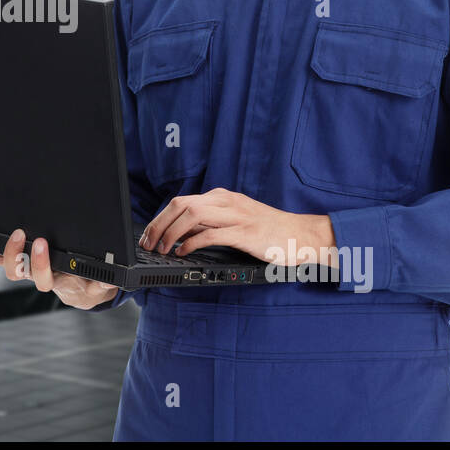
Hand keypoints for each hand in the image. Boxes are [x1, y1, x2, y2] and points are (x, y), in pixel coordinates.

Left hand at [0, 229, 118, 309]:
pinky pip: (1, 260)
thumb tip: (106, 279)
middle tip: (24, 235)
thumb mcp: (101, 286)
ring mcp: (31, 270)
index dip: (39, 263)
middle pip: (24, 271)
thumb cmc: (90, 284)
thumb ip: (103, 283)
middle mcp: (41, 276)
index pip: (45, 276)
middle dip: (20, 253)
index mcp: (60, 280)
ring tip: (2, 236)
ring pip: (11, 266)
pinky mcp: (24, 264)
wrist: (84, 291)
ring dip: (4, 252)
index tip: (41, 245)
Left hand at [139, 187, 336, 265]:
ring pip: (191, 215)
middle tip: (149, 242)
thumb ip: (209, 223)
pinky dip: (191, 243)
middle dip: (159, 224)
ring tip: (163, 248)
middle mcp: (226, 202)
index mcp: (221, 197)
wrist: (300, 234)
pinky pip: (210, 234)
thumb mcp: (234, 220)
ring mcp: (236, 215)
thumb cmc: (267, 230)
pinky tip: (183, 252)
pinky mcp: (244, 232)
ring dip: (171, 233)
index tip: (149, 234)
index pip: (180, 201)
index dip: (160, 218)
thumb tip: (180, 235)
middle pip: (181, 205)